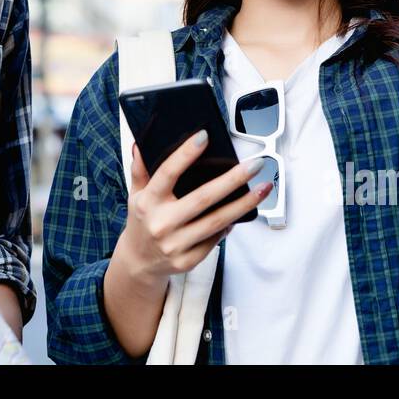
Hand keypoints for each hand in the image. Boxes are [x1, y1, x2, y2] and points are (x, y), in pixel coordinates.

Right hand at [112, 131, 269, 291]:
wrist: (139, 262)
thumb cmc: (142, 222)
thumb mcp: (136, 194)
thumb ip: (140, 169)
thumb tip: (141, 144)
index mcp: (148, 201)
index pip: (167, 173)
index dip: (185, 154)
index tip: (204, 136)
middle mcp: (161, 223)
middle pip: (203, 198)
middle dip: (232, 180)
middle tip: (254, 165)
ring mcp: (175, 244)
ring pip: (216, 221)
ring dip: (243, 204)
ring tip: (263, 188)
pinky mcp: (187, 260)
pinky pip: (215, 240)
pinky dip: (229, 225)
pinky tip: (242, 212)